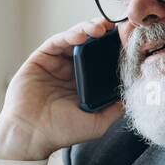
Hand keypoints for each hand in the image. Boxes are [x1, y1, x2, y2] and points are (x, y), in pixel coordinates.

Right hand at [0, 18, 124, 161]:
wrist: (32, 135)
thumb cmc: (60, 132)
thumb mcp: (96, 123)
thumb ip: (114, 109)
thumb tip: (132, 96)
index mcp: (84, 83)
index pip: (101, 59)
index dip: (112, 48)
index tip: (126, 40)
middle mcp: (70, 71)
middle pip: (89, 44)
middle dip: (102, 34)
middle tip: (115, 28)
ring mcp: (54, 64)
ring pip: (73, 38)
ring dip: (87, 29)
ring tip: (100, 29)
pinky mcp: (39, 60)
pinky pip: (56, 42)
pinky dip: (69, 35)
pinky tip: (81, 36)